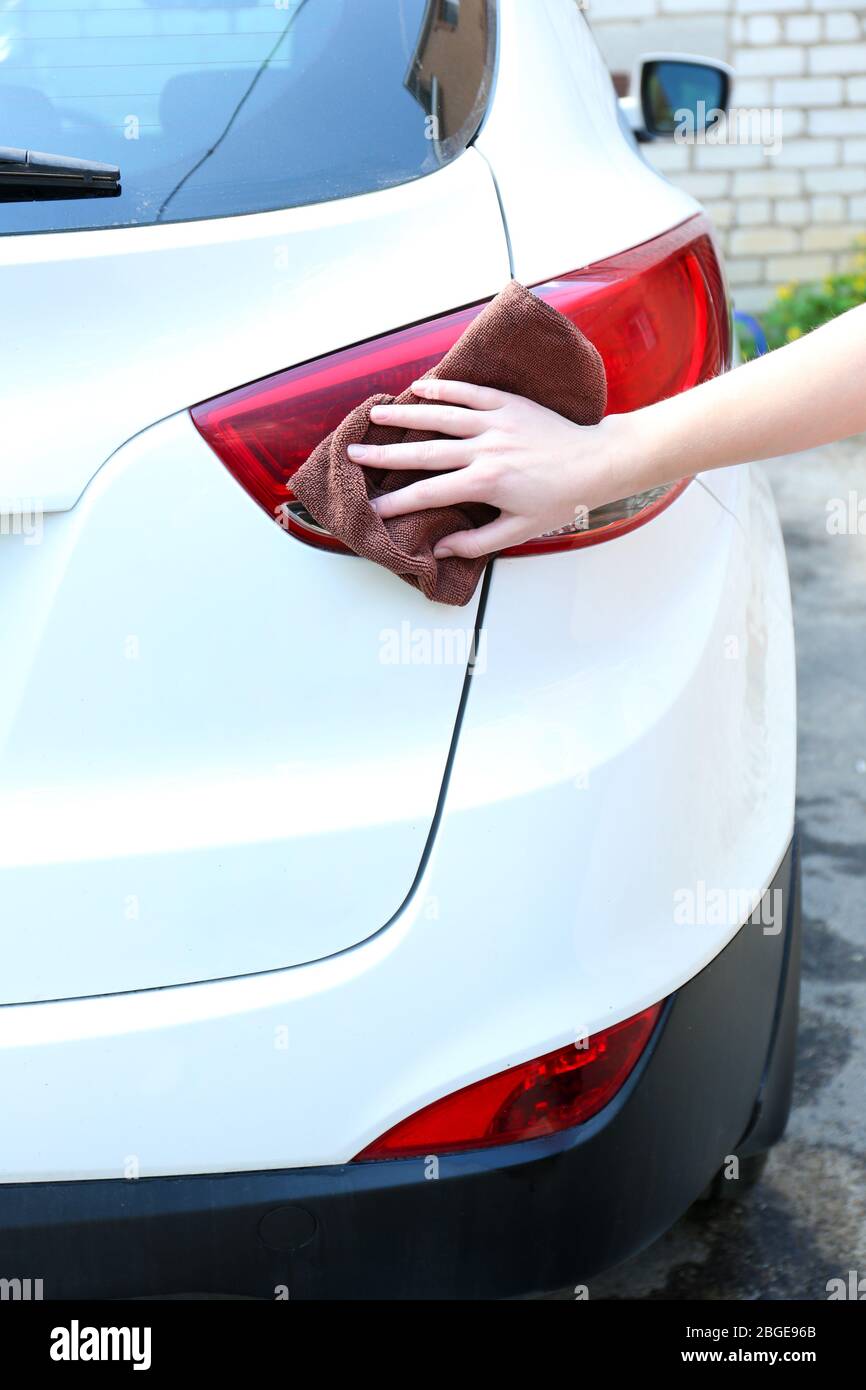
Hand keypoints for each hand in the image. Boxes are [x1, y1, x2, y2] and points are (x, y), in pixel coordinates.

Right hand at [346, 378, 628, 558]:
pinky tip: (419, 387)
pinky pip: (469, 391)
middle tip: (354, 454)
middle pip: (424, 452)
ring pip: (441, 416)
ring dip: (405, 415)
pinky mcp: (508, 403)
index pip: (429, 494)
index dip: (396, 503)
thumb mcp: (519, 530)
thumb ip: (476, 541)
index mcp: (486, 483)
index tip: (371, 507)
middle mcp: (485, 449)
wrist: (596, 463)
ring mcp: (496, 422)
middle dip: (385, 455)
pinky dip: (443, 387)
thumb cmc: (560, 501)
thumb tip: (438, 548)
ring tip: (374, 414)